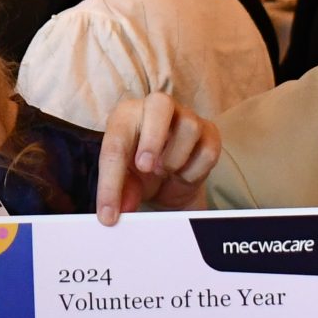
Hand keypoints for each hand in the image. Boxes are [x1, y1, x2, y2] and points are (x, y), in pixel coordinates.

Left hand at [94, 92, 221, 223]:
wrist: (168, 178)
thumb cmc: (141, 170)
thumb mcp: (126, 181)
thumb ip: (120, 193)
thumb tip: (117, 212)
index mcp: (127, 115)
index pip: (116, 142)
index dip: (110, 182)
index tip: (108, 214)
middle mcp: (157, 109)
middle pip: (161, 103)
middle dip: (153, 137)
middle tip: (145, 167)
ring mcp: (187, 117)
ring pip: (190, 127)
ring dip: (175, 158)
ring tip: (163, 171)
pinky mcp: (209, 133)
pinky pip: (208, 150)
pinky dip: (194, 170)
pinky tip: (182, 174)